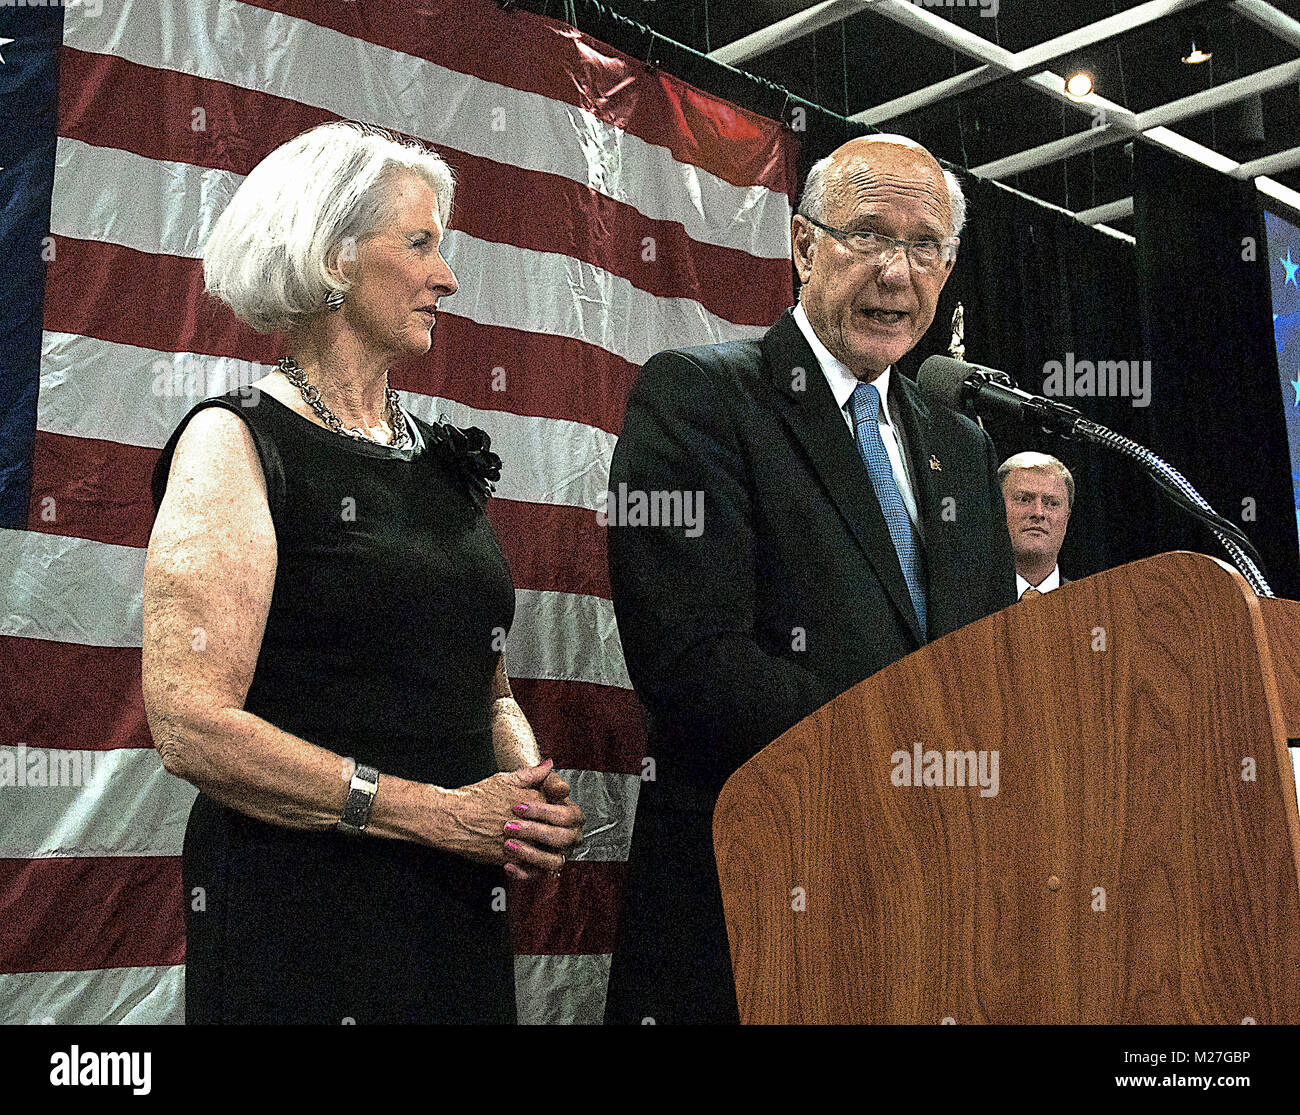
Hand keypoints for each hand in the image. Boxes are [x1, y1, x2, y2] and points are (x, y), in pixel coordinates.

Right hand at [434, 760, 580, 880]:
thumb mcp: (505, 779)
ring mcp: (521, 843)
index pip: (562, 810)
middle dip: (558, 836)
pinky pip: (530, 868)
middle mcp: (531, 823)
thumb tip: (549, 764)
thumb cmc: (476, 796)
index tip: (557, 816)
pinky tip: (528, 860)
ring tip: (542, 850)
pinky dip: (532, 866)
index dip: (561, 815)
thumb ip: (532, 774)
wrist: (452, 818)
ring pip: (548, 854)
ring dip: (547, 853)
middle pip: (558, 834)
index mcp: (534, 802)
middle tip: (555, 836)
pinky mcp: (509, 859)